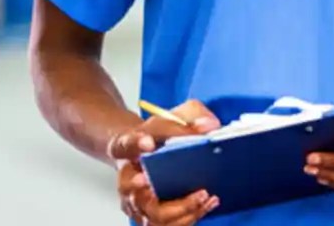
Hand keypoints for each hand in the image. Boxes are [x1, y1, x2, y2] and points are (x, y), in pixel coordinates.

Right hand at [108, 99, 221, 224]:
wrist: (146, 151)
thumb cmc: (157, 137)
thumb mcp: (171, 117)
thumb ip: (189, 118)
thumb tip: (208, 126)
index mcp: (126, 148)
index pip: (125, 145)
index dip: (135, 145)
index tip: (148, 142)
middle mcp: (126, 179)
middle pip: (136, 193)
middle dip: (162, 194)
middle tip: (190, 189)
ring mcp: (137, 202)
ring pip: (155, 216)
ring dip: (183, 210)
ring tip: (204, 195)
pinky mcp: (150, 217)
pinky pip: (169, 225)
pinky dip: (190, 217)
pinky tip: (207, 203)